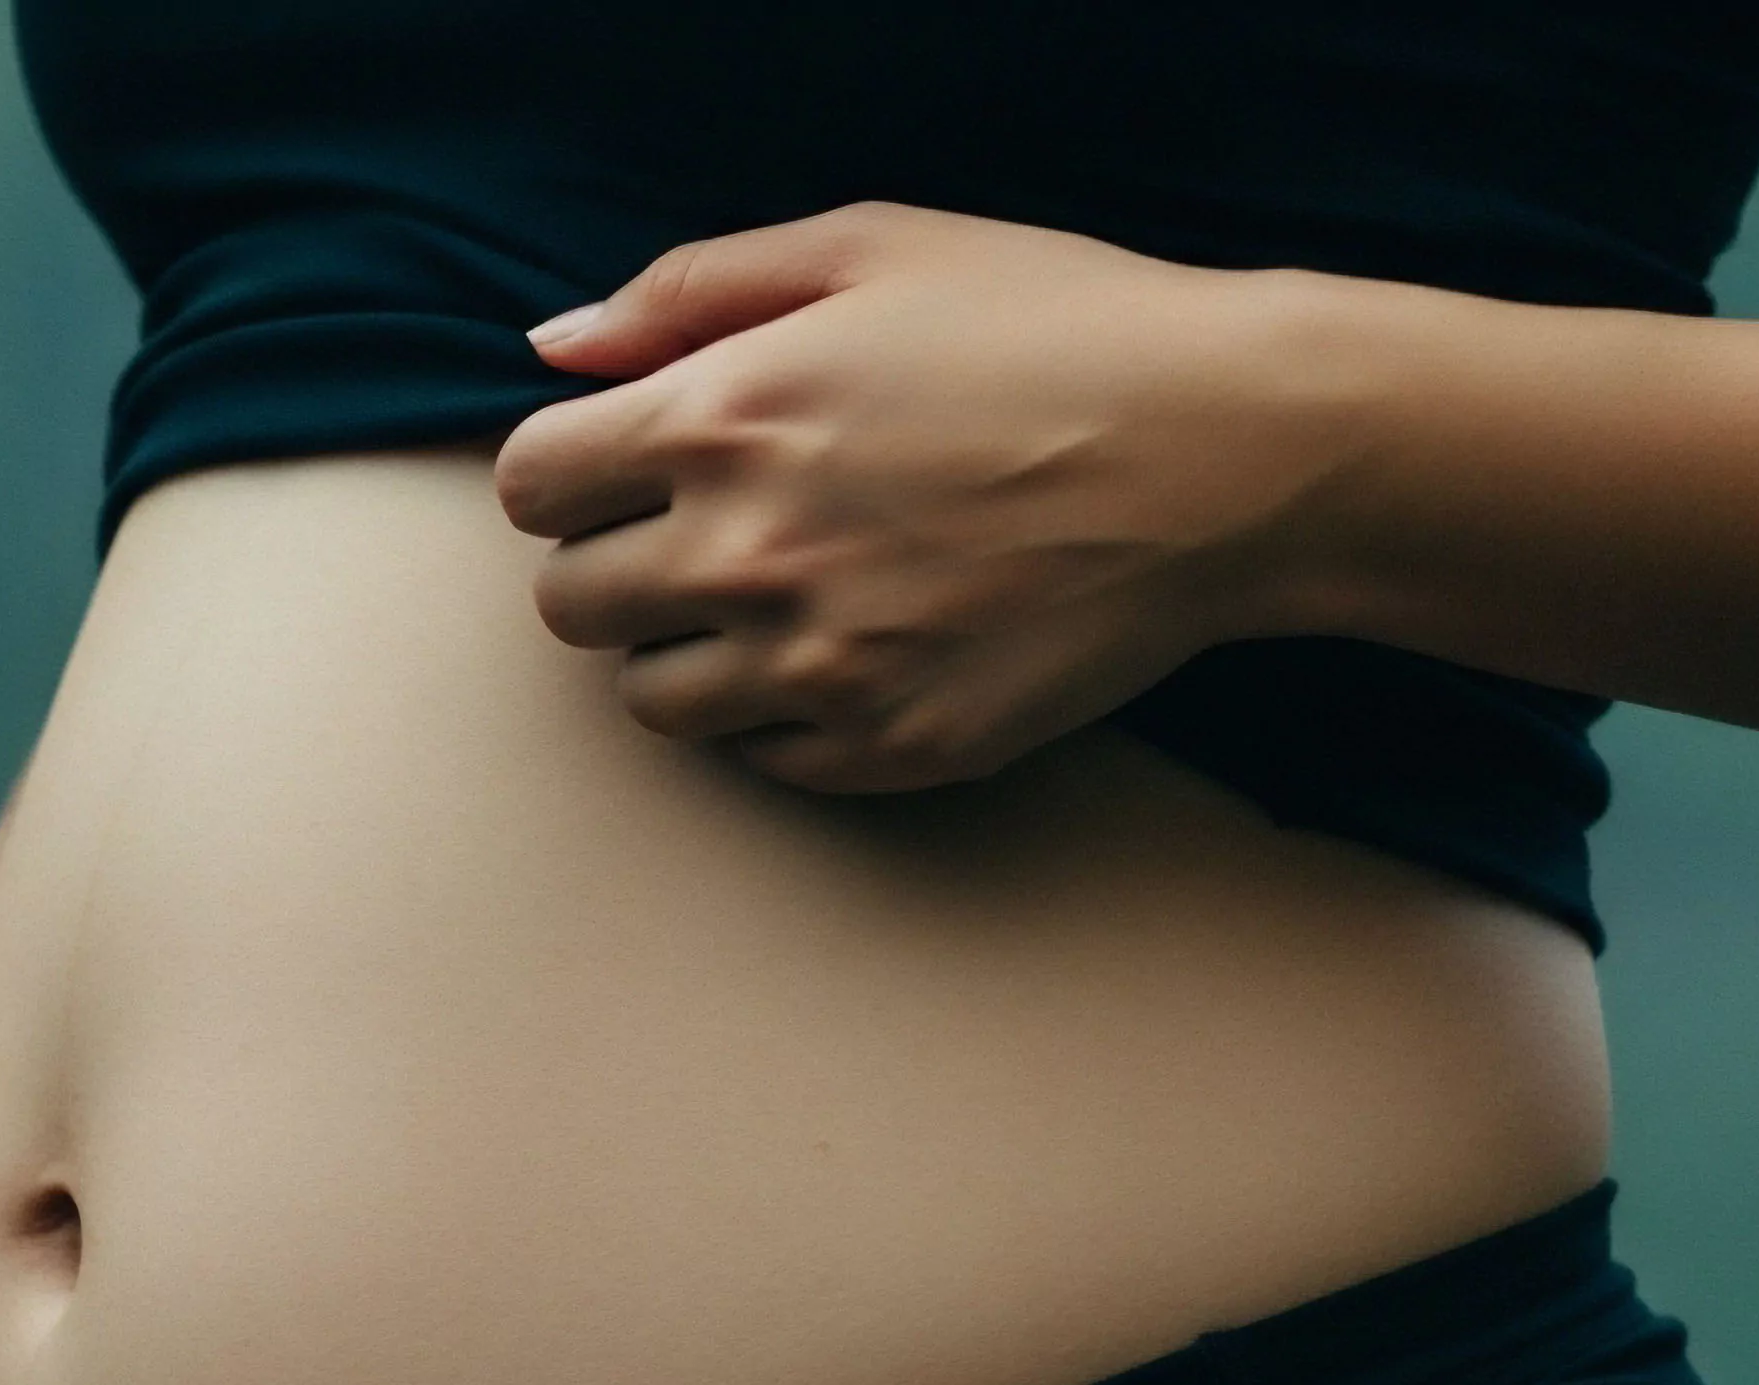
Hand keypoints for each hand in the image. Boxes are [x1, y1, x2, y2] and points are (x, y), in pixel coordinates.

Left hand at [496, 202, 1323, 794]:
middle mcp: (748, 554)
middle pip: (570, 607)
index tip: (624, 467)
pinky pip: (761, 761)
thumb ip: (688, 292)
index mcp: (722, 416)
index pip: (532, 485)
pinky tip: (854, 648)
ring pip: (651, 702)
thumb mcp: (872, 250)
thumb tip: (555, 349)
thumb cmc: (1056, 327)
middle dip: (615, 565)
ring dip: (687, 652)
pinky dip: (780, 716)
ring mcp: (820, 667)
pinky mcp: (893, 746)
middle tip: (704, 534)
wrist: (1226, 456)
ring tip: (780, 599)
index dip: (569, 472)